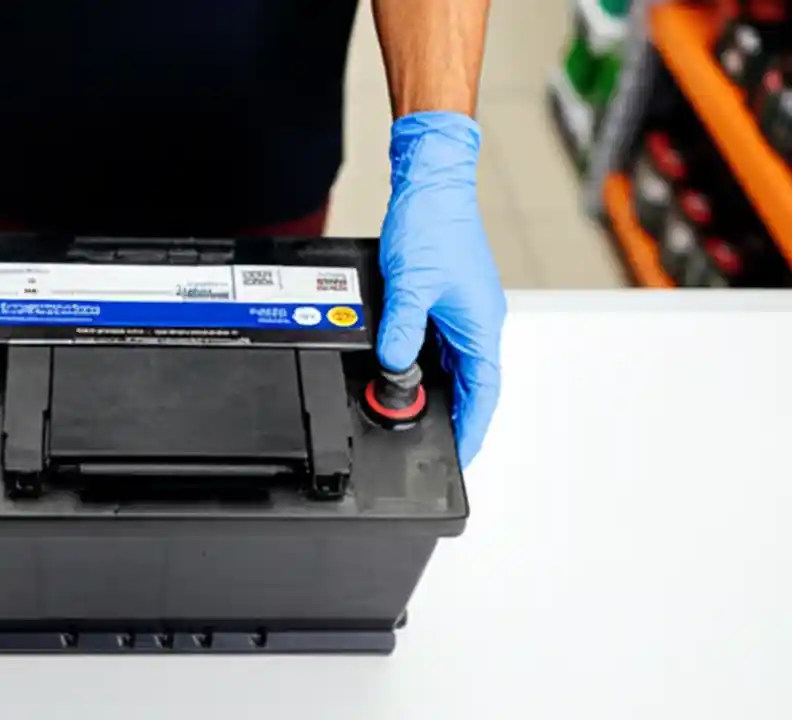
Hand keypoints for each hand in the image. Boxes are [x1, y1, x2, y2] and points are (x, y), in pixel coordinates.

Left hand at [376, 112, 505, 466]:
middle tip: (431, 441)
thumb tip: (394, 365)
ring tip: (417, 415)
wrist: (431, 183)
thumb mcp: (410, 284)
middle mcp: (478, 321)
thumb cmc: (433, 224)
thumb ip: (402, 330)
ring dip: (437, 389)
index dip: (472, 428)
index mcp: (481, 324)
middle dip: (453, 415)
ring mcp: (463, 310)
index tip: (460, 456)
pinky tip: (407, 371)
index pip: (482, 391)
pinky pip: (440, 342)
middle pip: (470, 383)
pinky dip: (426, 363)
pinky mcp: (447, 298)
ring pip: (454, 364)